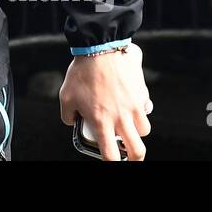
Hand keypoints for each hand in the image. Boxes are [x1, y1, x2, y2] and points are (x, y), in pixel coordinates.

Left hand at [59, 43, 151, 160]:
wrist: (100, 48)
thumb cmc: (83, 71)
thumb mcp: (66, 95)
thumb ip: (68, 114)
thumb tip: (72, 122)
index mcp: (102, 122)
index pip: (111, 155)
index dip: (112, 162)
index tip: (111, 160)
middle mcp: (121, 118)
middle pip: (137, 151)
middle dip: (135, 158)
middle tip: (130, 155)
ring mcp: (134, 106)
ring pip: (144, 130)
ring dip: (137, 131)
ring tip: (128, 125)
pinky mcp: (141, 93)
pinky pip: (146, 108)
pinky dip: (141, 109)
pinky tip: (131, 102)